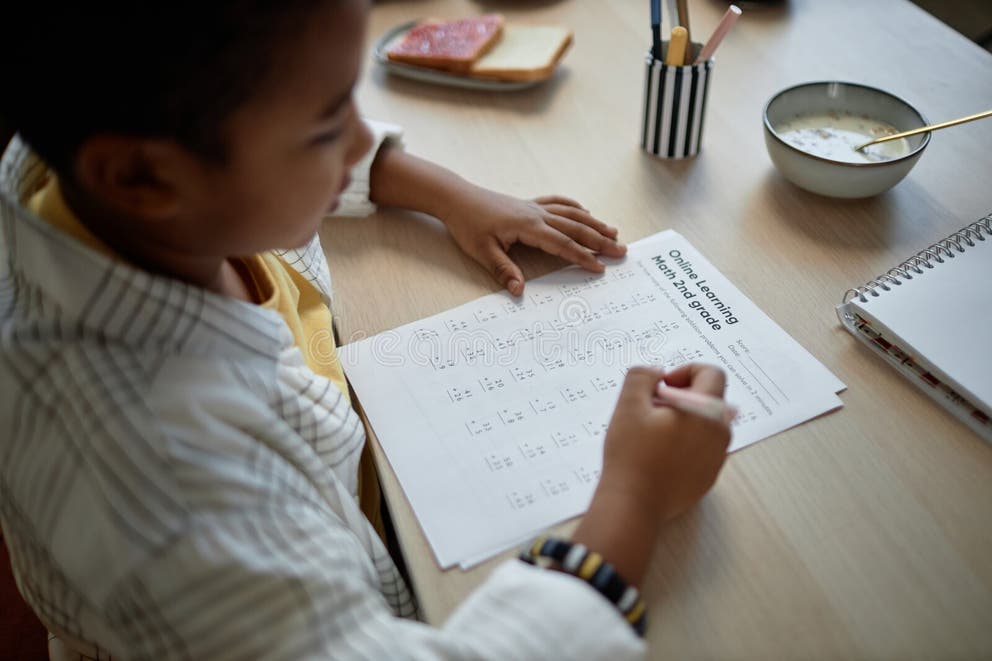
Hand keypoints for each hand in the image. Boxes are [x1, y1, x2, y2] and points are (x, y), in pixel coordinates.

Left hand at [438, 186, 626, 295]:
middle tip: (621, 250)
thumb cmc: (468, 224)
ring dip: (594, 223)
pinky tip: (585, 211)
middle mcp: (536, 214)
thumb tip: (519, 291)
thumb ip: (503, 270)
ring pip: (571, 214)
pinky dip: (575, 207)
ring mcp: (534, 207)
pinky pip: (558, 203)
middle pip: (575, 228)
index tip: (600, 269)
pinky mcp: (529, 203)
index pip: (562, 244)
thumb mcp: (482, 251)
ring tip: (614, 231)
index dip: (582, 257)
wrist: (456, 197)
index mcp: (528, 227)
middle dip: (600, 240)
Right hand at [599, 363, 730, 522]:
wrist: (633, 504)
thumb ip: (643, 376)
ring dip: (684, 419)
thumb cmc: (631, 454)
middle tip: (652, 410)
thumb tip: (657, 374)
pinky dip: (686, 442)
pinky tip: (659, 455)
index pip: (711, 373)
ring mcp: (717, 458)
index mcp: (707, 411)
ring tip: (653, 433)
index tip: (661, 388)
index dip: (685, 371)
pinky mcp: (708, 476)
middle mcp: (720, 433)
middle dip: (683, 396)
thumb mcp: (628, 404)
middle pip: (710, 399)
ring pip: (707, 424)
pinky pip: (703, 448)